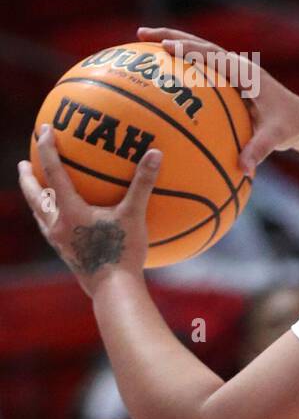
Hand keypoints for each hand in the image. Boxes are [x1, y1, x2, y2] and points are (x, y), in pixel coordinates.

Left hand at [17, 125, 160, 296]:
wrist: (112, 289)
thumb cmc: (122, 252)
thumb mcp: (135, 215)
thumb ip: (143, 183)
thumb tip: (156, 152)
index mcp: (68, 210)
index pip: (53, 171)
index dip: (48, 148)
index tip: (44, 129)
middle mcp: (57, 224)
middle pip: (34, 196)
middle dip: (28, 178)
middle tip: (22, 164)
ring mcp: (59, 242)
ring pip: (40, 215)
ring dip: (36, 200)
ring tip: (37, 193)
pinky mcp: (67, 254)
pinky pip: (53, 230)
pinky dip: (52, 219)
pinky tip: (65, 223)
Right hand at [136, 27, 298, 178]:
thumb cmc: (290, 126)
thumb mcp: (276, 138)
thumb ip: (259, 150)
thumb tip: (243, 169)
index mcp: (247, 73)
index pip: (215, 57)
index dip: (191, 50)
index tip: (166, 47)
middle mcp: (238, 66)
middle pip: (200, 45)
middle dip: (171, 37)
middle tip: (141, 34)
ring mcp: (232, 71)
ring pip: (198, 52)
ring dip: (172, 43)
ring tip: (141, 41)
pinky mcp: (228, 79)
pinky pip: (200, 68)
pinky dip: (179, 65)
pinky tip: (157, 72)